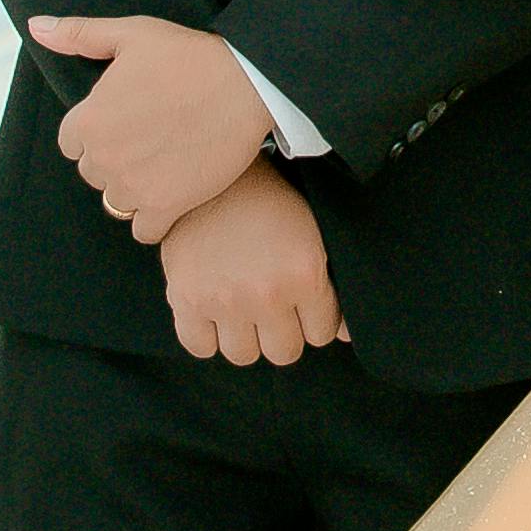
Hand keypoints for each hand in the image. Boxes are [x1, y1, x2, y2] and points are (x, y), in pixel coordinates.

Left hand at [29, 13, 269, 246]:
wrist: (246, 84)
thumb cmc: (189, 56)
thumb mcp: (130, 34)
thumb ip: (79, 35)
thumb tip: (37, 27)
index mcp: (90, 119)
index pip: (71, 143)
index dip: (95, 132)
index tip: (123, 122)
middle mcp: (105, 157)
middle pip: (94, 173)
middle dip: (114, 159)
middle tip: (148, 140)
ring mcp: (134, 185)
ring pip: (116, 202)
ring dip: (133, 189)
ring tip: (162, 166)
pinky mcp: (167, 206)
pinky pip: (144, 231)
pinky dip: (154, 220)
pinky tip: (171, 197)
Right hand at [157, 168, 347, 367]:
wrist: (216, 175)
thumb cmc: (272, 203)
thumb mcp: (314, 236)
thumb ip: (332, 289)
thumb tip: (344, 336)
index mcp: (305, 274)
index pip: (321, 334)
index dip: (314, 320)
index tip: (302, 305)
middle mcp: (267, 293)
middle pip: (284, 352)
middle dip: (283, 333)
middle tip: (273, 308)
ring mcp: (224, 298)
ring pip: (244, 355)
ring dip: (246, 338)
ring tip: (243, 310)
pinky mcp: (186, 297)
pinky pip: (199, 347)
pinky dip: (206, 336)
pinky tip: (214, 314)